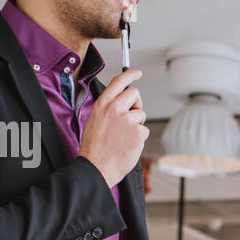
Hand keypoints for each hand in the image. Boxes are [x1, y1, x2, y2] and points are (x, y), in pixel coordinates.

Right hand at [80, 69, 147, 187]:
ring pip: (141, 114)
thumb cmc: (94, 147)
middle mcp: (115, 109)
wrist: (96, 167)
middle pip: (135, 94)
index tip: (137, 73)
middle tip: (130, 115)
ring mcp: (127, 120)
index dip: (130, 74)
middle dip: (136, 103)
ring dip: (136, 125)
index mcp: (102, 104)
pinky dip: (139, 138)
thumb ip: (108, 108)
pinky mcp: (138, 133)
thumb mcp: (95, 120)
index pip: (119, 81)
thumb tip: (123, 102)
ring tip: (123, 136)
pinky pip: (145, 130)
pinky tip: (128, 144)